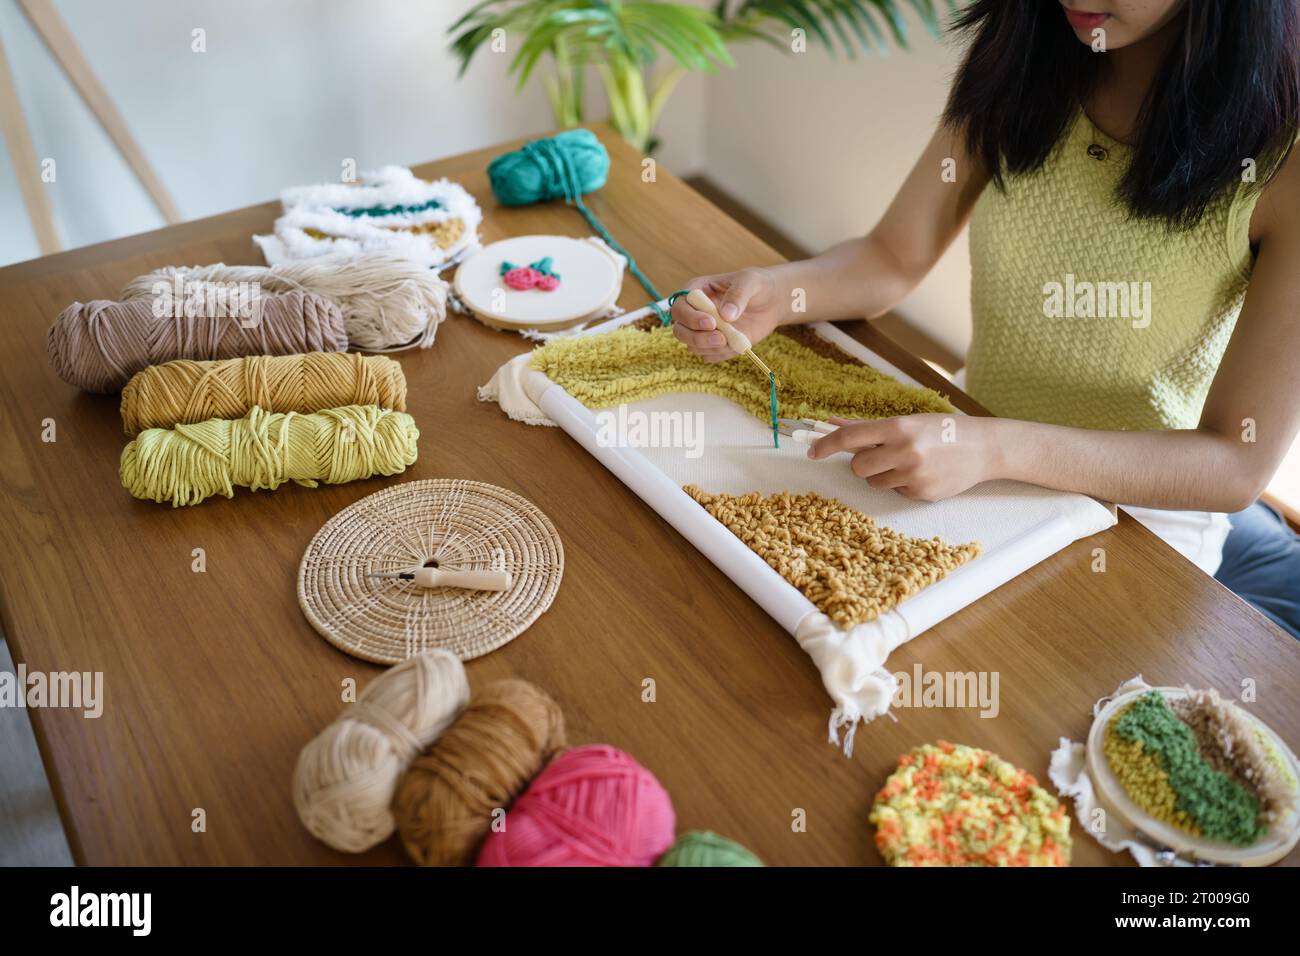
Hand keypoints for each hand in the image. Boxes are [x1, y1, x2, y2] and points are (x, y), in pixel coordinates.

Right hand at [670, 268, 785, 362]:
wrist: (771, 302)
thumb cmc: (756, 285)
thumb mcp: (750, 282)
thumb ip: (738, 295)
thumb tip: (726, 315)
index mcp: (696, 291)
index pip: (679, 307)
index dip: (691, 317)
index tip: (712, 323)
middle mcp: (694, 313)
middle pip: (680, 331)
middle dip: (697, 338)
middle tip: (721, 338)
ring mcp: (702, 331)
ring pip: (692, 346)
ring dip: (711, 347)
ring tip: (734, 339)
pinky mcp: (713, 345)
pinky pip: (708, 356)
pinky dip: (722, 354)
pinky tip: (737, 344)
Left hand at [807, 414, 1002, 500]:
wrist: (984, 448)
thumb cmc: (942, 430)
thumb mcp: (907, 422)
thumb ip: (868, 427)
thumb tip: (831, 423)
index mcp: (899, 427)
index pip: (849, 437)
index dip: (825, 445)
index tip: (811, 452)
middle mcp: (905, 451)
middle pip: (858, 467)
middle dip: (862, 464)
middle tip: (880, 456)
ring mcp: (914, 474)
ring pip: (874, 482)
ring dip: (883, 474)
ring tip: (909, 462)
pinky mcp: (922, 493)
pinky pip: (896, 492)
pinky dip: (903, 484)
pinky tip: (923, 473)